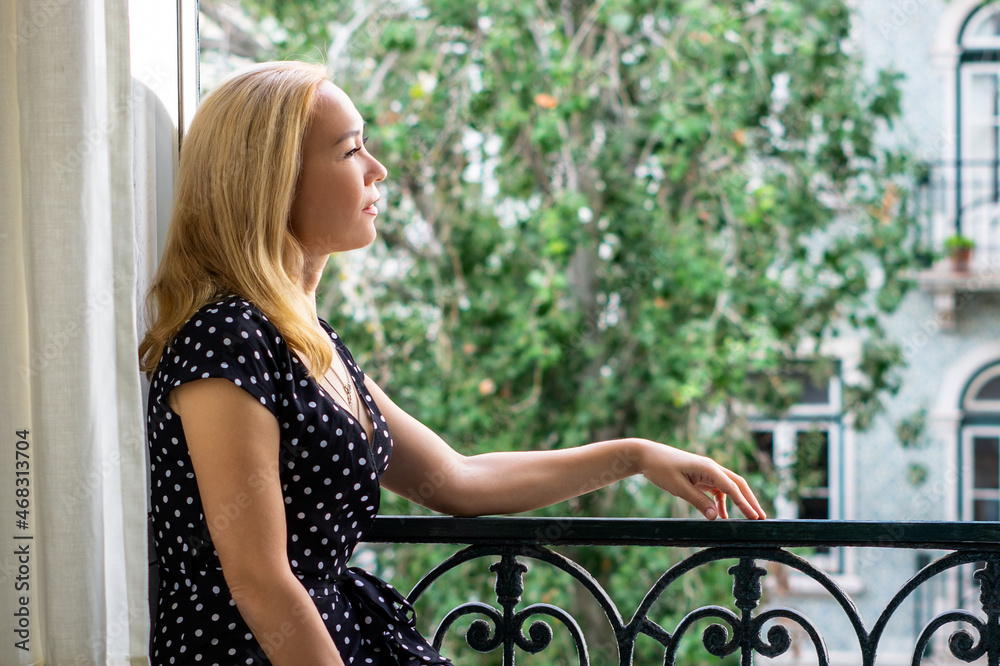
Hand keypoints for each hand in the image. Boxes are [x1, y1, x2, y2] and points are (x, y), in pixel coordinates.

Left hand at [637, 440, 765, 519]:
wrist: (647, 456)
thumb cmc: (661, 468)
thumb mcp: (678, 487)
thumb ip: (698, 501)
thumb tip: (716, 518)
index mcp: (708, 468)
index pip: (732, 487)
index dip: (744, 503)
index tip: (755, 516)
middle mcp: (711, 468)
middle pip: (737, 484)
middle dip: (750, 501)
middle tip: (761, 517)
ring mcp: (707, 472)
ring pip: (729, 487)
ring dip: (739, 502)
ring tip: (749, 518)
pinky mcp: (701, 477)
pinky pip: (717, 490)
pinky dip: (722, 503)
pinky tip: (722, 516)